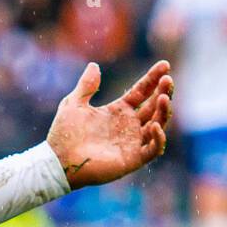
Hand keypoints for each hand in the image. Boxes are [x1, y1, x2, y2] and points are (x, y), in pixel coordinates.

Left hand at [45, 60, 172, 189]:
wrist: (58, 161)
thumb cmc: (64, 135)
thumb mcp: (74, 104)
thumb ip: (86, 86)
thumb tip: (94, 65)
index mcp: (118, 111)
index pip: (142, 91)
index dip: (153, 78)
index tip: (164, 65)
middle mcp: (128, 125)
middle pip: (154, 106)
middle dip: (163, 92)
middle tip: (167, 80)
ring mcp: (132, 142)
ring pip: (158, 124)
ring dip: (164, 111)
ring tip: (163, 98)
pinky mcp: (132, 159)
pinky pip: (153, 149)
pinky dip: (158, 138)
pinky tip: (155, 125)